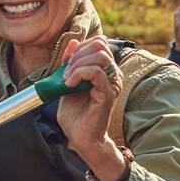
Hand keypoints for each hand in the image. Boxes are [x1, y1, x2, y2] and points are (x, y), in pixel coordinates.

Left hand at [57, 36, 125, 180]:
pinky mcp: (108, 93)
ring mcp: (112, 83)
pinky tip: (70, 84)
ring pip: (99, 56)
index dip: (80, 47)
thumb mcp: (68, 82)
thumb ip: (71, 63)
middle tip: (66, 72)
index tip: (67, 63)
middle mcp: (113, 75)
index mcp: (105, 70)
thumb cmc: (76, 114)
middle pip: (100, 46)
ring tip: (68, 79)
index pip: (98, 43)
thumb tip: (72, 42)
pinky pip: (96, 72)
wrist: (80, 137)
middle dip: (78, 55)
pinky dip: (79, 73)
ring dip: (78, 64)